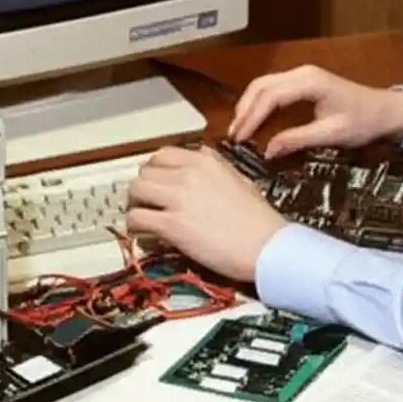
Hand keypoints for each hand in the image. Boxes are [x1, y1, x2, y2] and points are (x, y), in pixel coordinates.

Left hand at [125, 146, 287, 282]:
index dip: (154, 170)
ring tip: (141, 216)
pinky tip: (141, 233)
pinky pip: (137, 219)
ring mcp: (179, 197)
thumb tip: (201, 163)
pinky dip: (134, 226)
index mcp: (206, 160)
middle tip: (145, 201)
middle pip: (145, 172)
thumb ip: (215, 167)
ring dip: (135, 204)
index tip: (155, 181)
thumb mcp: (240, 179)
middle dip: (143, 188)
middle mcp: (189, 173)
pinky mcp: (172, 224)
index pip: (163, 155)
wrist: (267, 247)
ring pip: (136, 191)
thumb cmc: (259, 220)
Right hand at [228, 64, 402, 158]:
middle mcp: (302, 73)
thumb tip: (268, 151)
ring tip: (239, 130)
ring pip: (264, 85)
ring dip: (249, 106)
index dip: (252, 117)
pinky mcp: (303, 82)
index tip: (239, 138)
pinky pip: (273, 89)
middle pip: (261, 86)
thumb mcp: (331, 135)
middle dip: (244, 110)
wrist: (386, 110)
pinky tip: (253, 120)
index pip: (270, 96)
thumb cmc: (364, 122)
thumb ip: (297, 140)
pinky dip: (259, 103)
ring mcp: (302, 75)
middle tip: (233, 136)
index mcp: (309, 82)